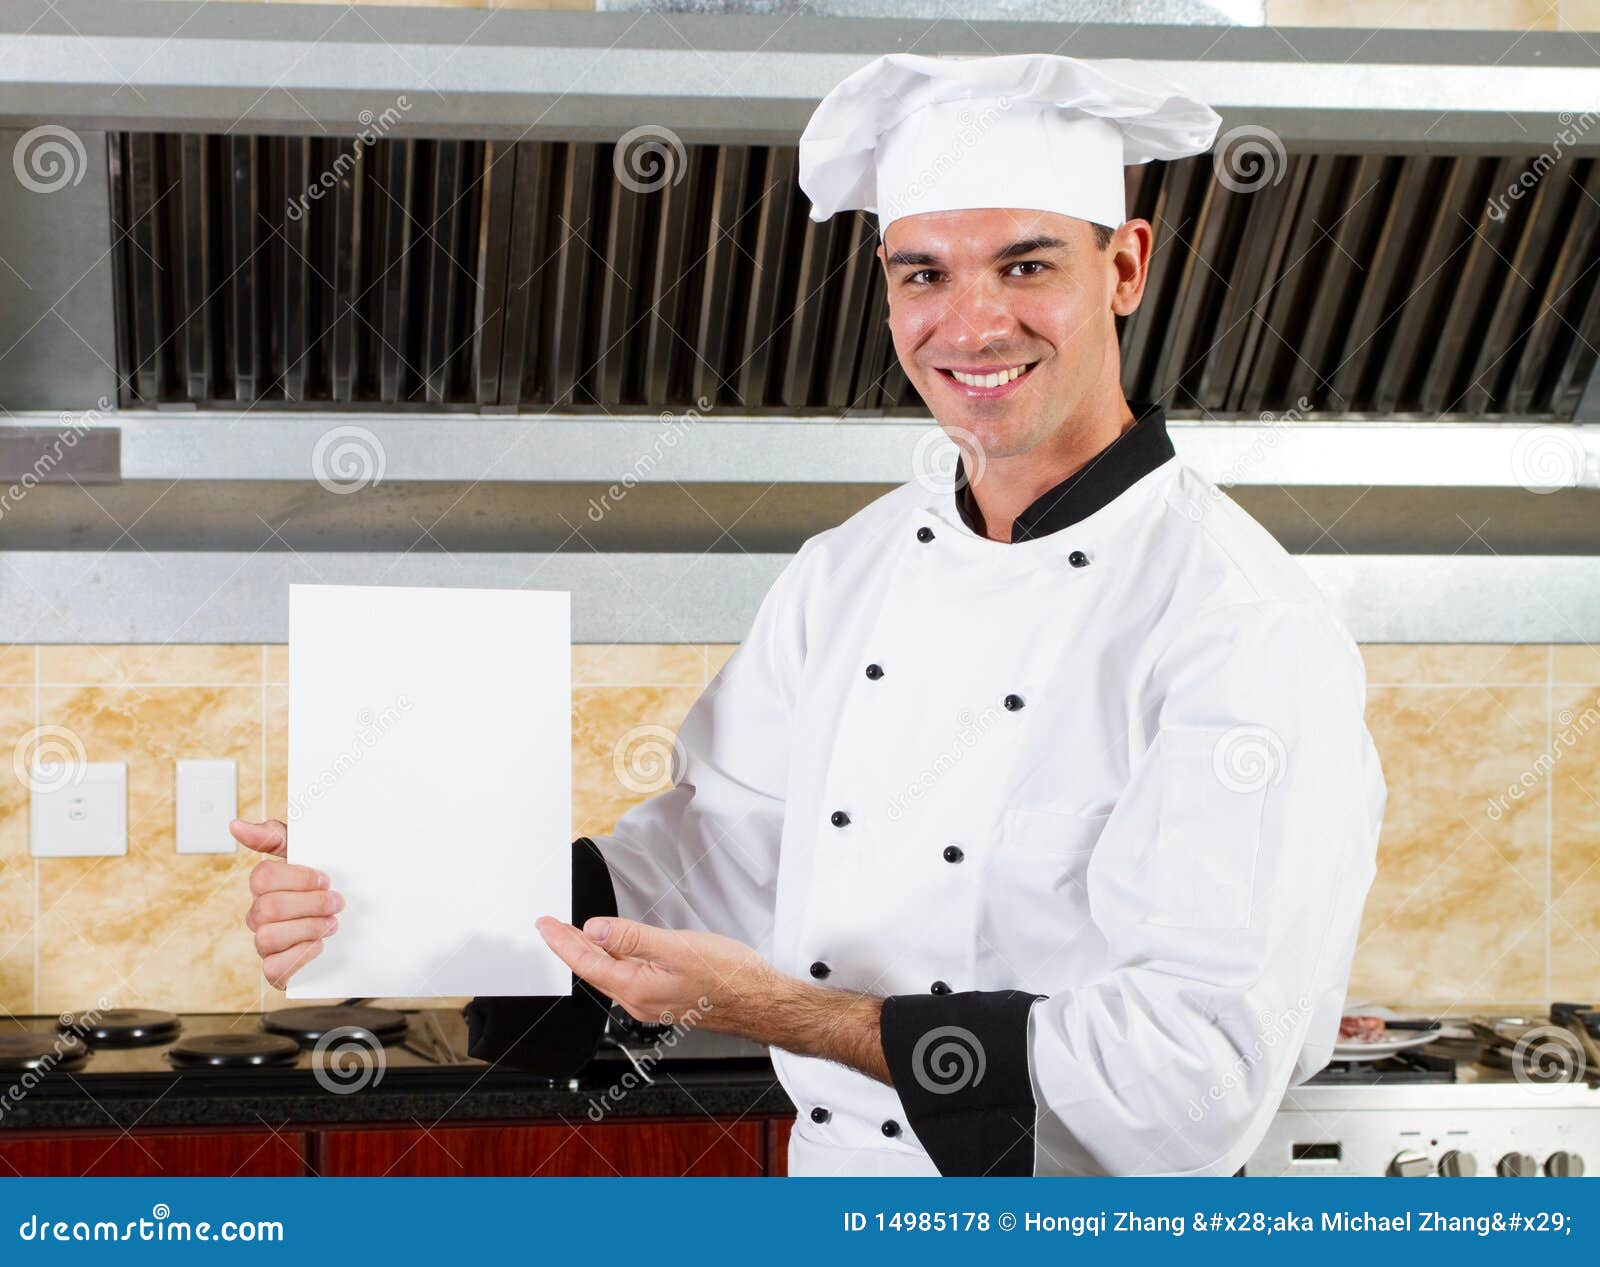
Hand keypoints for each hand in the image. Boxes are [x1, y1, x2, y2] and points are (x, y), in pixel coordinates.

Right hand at [232, 818, 343, 988]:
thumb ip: (276, 836)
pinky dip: (299, 956)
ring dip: (307, 929)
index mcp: (266, 886)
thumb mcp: (308, 854)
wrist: (357, 929)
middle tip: (336, 903)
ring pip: (267, 938)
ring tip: (331, 924)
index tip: (325, 879)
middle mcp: (259, 915)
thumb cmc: (324, 887)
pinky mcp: (277, 971)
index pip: (262, 877)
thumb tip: (236, 825)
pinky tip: (318, 946)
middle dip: (310, 904)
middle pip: (268, 908)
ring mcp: (265, 944)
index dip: (297, 878)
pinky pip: (273, 969)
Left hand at [536, 915, 774, 1033]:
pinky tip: (616, 949)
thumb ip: (632, 939)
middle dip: (570, 947)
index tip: (544, 925)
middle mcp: (638, 1001)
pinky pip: (628, 977)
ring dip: (591, 953)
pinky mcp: (665, 998)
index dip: (561, 941)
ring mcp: (652, 1002)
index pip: (586, 963)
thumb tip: (594, 929)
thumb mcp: (677, 948)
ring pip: (611, 974)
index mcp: (636, 990)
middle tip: (551, 926)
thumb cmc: (728, 978)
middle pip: (594, 970)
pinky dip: (614, 959)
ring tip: (575, 933)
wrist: (760, 1002)